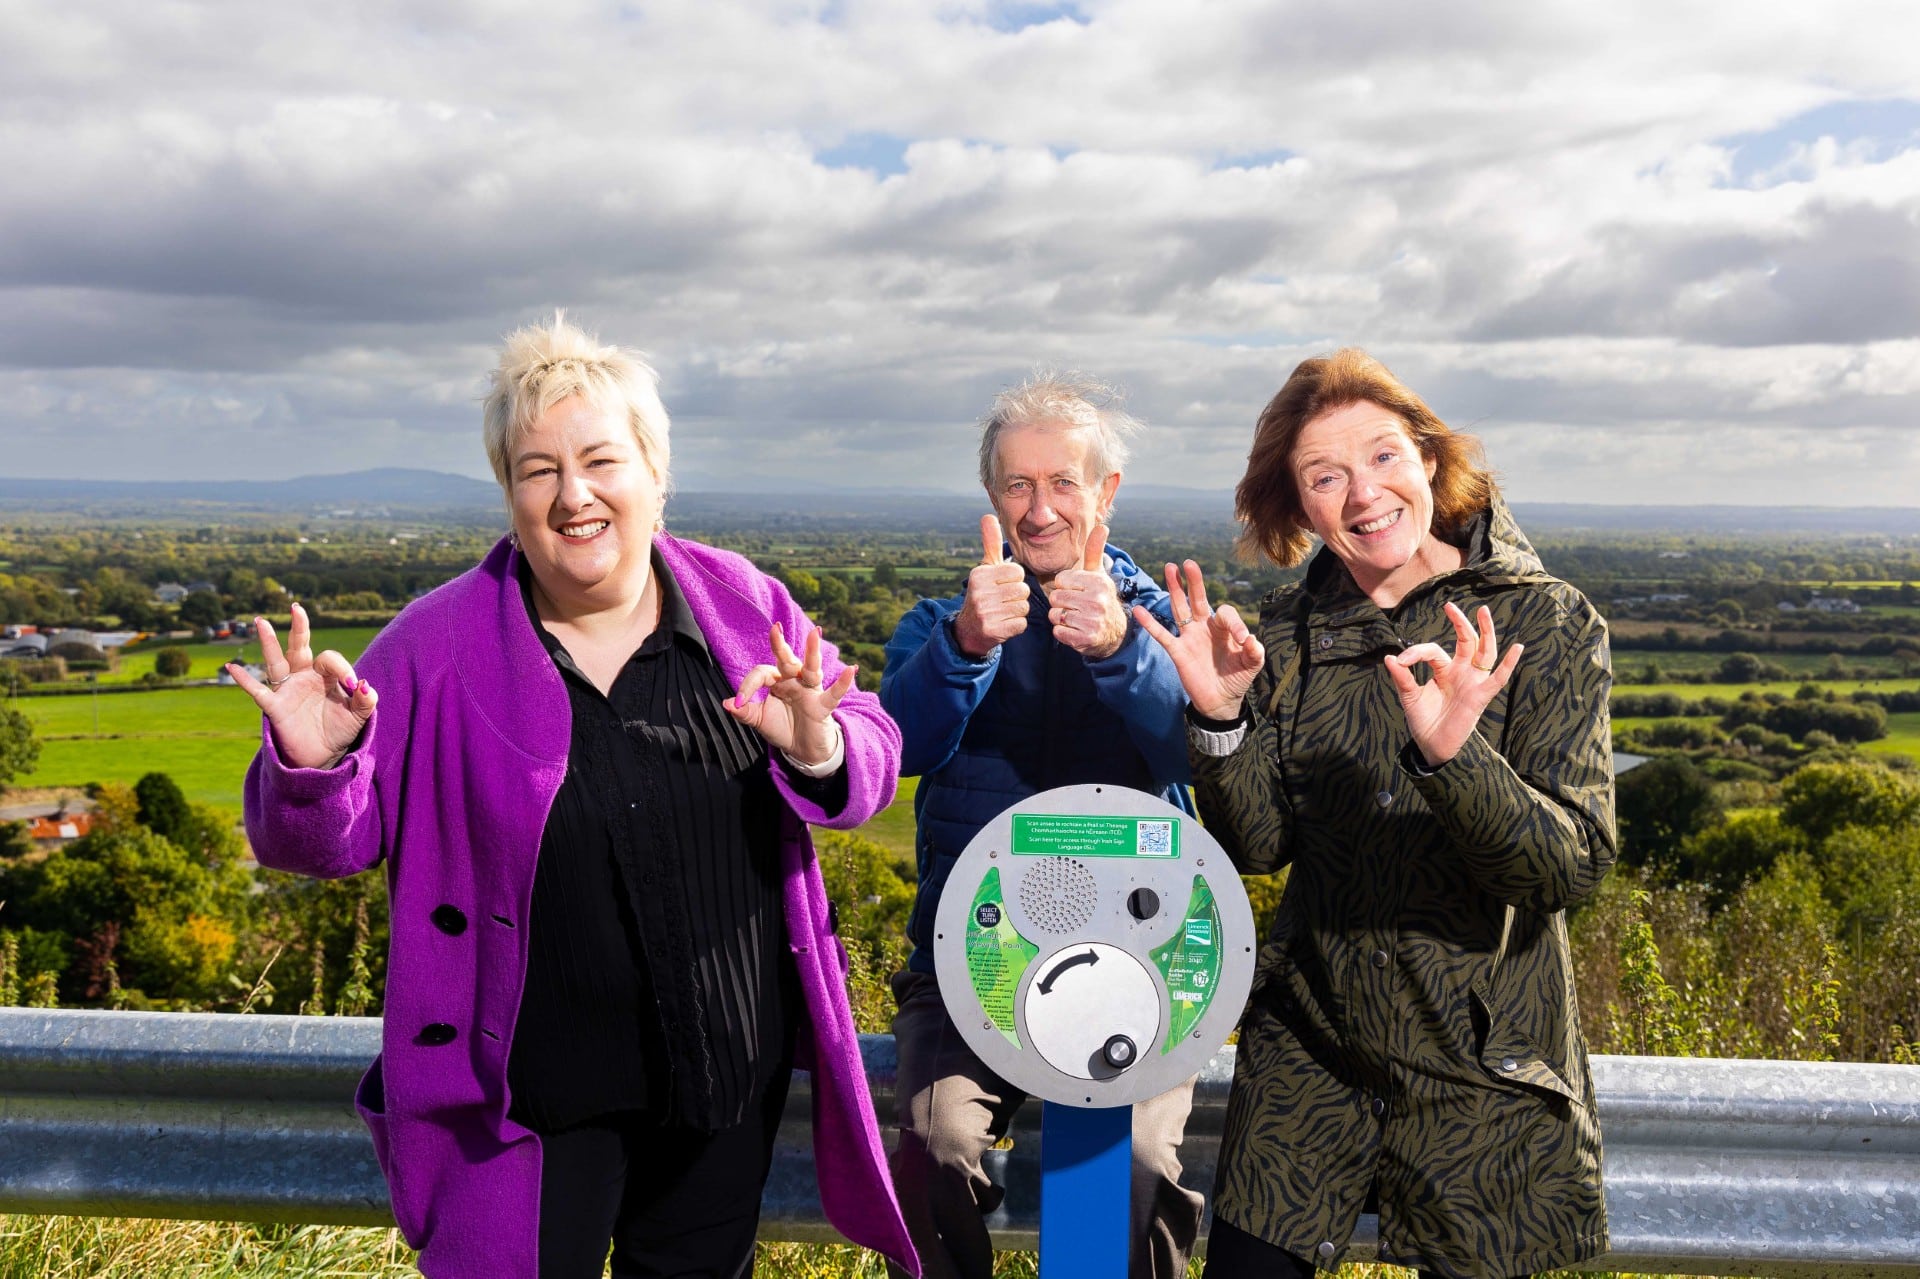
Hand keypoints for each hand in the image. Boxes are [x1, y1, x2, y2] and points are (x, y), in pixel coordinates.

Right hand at [227, 603, 377, 769]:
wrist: (323, 755)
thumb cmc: (340, 730)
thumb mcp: (359, 715)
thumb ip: (366, 699)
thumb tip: (362, 684)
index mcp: (325, 676)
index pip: (329, 659)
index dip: (341, 668)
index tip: (352, 685)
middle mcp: (304, 677)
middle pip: (299, 647)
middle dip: (299, 628)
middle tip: (296, 608)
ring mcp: (287, 690)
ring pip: (276, 661)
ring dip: (268, 642)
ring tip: (260, 621)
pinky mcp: (275, 707)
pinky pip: (257, 691)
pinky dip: (244, 679)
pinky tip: (231, 667)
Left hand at [727, 621, 856, 766]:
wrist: (803, 750)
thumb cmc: (782, 728)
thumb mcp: (760, 721)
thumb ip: (745, 712)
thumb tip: (727, 703)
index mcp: (777, 682)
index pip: (761, 674)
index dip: (747, 686)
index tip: (738, 703)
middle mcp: (794, 681)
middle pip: (786, 660)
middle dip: (780, 645)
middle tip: (775, 628)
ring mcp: (810, 691)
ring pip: (811, 669)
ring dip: (812, 652)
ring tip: (815, 633)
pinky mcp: (823, 706)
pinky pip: (834, 693)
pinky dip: (843, 683)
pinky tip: (852, 670)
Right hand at [953, 513, 1030, 657]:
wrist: (968, 629)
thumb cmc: (984, 593)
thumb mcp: (985, 568)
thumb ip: (990, 543)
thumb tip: (988, 515)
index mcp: (979, 574)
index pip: (1017, 571)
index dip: (1014, 579)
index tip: (1002, 585)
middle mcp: (979, 592)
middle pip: (1022, 590)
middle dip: (1017, 596)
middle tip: (1003, 600)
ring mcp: (985, 613)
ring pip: (1023, 607)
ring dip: (1017, 611)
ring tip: (1003, 611)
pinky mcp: (992, 631)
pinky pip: (1020, 624)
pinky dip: (1016, 625)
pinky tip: (1003, 623)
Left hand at [1047, 524, 1126, 658]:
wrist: (1114, 632)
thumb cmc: (1100, 598)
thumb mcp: (1098, 574)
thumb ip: (1095, 550)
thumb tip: (1102, 526)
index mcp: (1098, 582)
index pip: (1061, 580)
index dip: (1064, 586)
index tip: (1077, 591)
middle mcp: (1097, 601)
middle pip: (1055, 598)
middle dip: (1061, 603)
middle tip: (1075, 606)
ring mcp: (1092, 621)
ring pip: (1055, 615)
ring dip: (1061, 618)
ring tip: (1075, 617)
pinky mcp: (1085, 639)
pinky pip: (1058, 632)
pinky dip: (1063, 632)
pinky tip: (1075, 630)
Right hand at [1133, 560, 1263, 720]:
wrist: (1221, 701)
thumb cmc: (1238, 679)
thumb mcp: (1253, 664)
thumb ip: (1255, 651)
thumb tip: (1250, 638)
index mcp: (1224, 629)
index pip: (1225, 613)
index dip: (1234, 622)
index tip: (1243, 640)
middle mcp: (1205, 628)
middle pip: (1198, 599)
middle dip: (1194, 582)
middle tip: (1188, 563)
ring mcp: (1190, 638)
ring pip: (1180, 609)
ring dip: (1175, 590)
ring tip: (1170, 568)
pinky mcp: (1178, 652)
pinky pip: (1162, 635)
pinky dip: (1151, 623)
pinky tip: (1140, 610)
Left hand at [1384, 601, 1522, 767]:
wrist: (1431, 747)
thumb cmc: (1423, 721)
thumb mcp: (1409, 696)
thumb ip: (1402, 677)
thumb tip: (1390, 657)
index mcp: (1443, 670)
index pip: (1433, 650)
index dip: (1416, 652)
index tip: (1401, 661)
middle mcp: (1461, 673)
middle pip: (1466, 641)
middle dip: (1460, 622)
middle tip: (1449, 606)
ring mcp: (1472, 682)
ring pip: (1484, 652)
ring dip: (1485, 632)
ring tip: (1483, 611)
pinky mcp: (1480, 696)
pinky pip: (1498, 678)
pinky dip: (1509, 663)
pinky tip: (1518, 647)